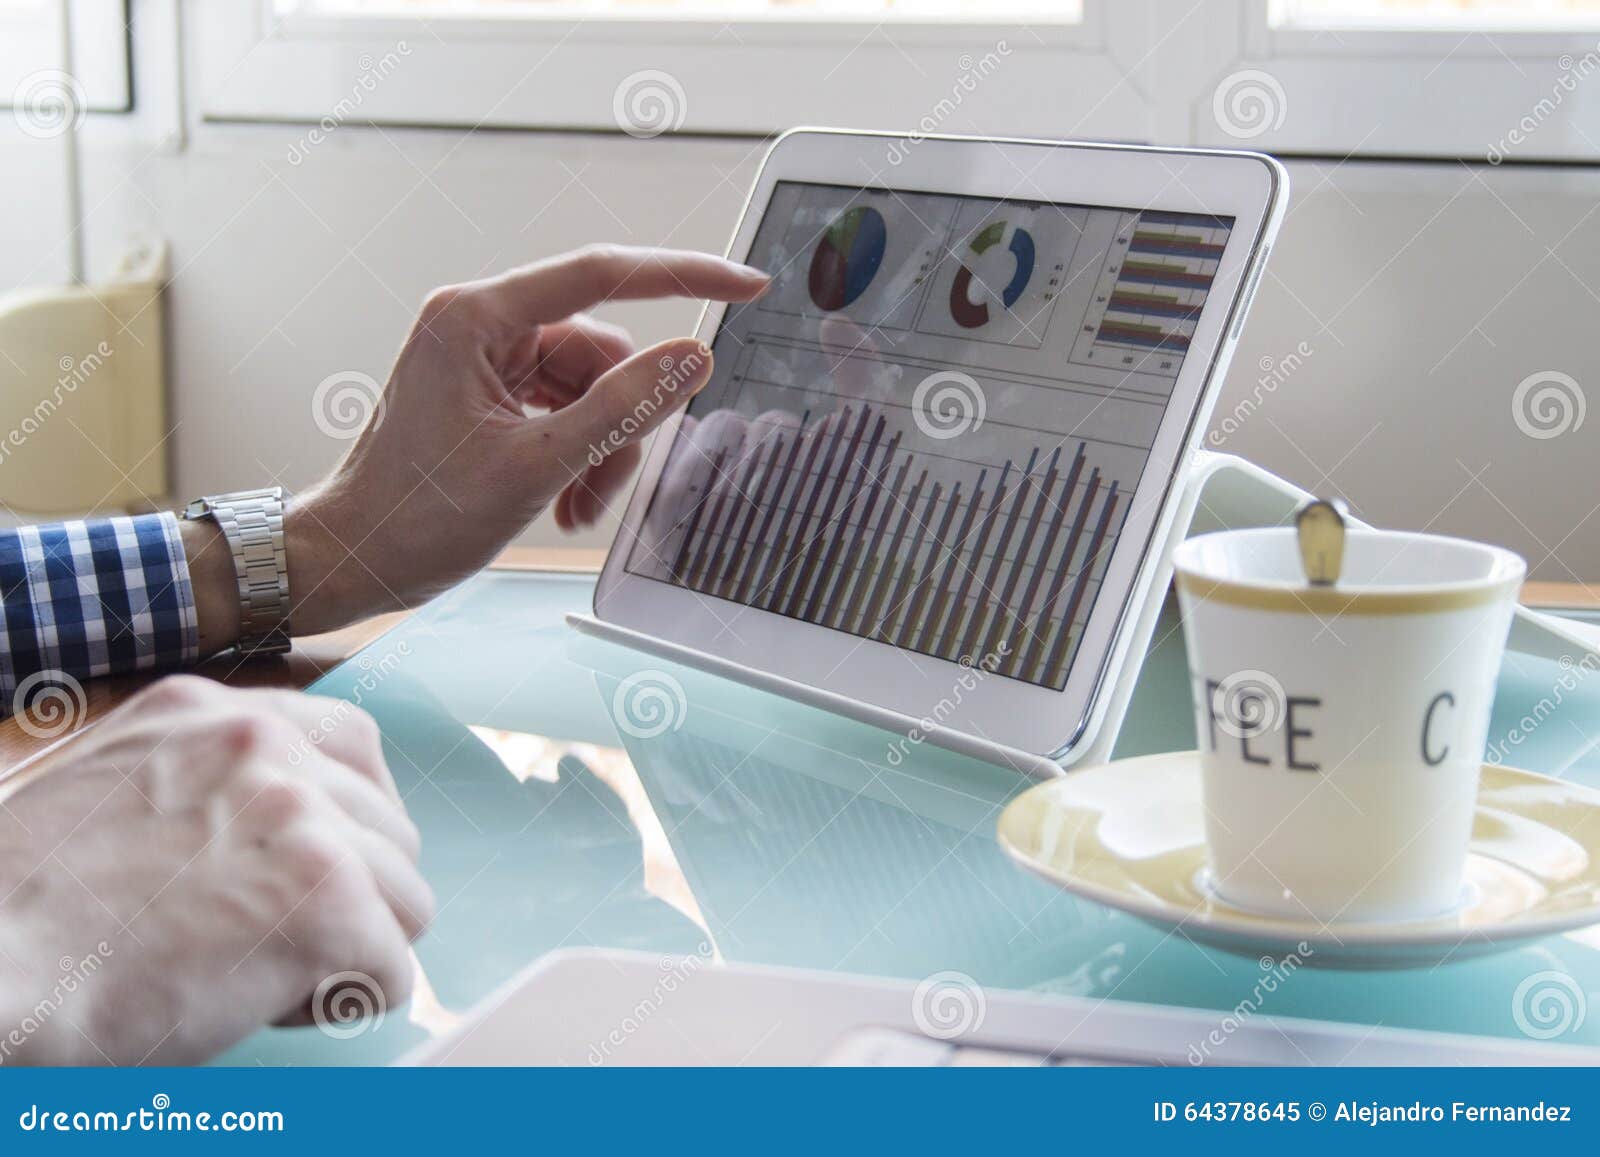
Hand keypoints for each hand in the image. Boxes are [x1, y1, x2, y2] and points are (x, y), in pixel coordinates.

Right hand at [0, 675, 432, 1064]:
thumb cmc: (22, 917)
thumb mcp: (113, 792)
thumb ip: (209, 785)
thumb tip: (293, 829)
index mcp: (210, 714)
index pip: (352, 745)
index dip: (349, 824)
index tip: (309, 871)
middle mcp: (265, 746)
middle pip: (391, 830)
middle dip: (349, 897)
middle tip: (256, 941)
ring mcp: (303, 818)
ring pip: (406, 900)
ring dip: (346, 951)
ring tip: (249, 974)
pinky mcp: (325, 899)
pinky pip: (390, 973)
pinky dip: (339, 1007)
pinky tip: (255, 1008)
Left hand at [181, 245, 769, 648]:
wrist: (349, 559)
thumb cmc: (415, 518)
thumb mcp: (536, 466)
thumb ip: (622, 409)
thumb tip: (692, 359)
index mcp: (475, 318)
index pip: (600, 274)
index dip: (682, 275)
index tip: (745, 283)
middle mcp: (477, 322)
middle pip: (599, 348)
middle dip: (620, 419)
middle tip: (606, 488)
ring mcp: (482, 356)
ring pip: (589, 383)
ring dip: (600, 447)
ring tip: (575, 507)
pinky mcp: (487, 388)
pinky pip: (564, 405)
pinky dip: (577, 451)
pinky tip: (563, 500)